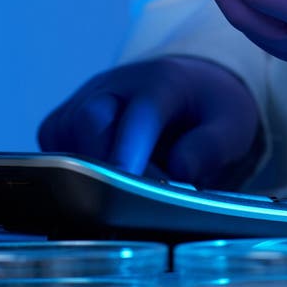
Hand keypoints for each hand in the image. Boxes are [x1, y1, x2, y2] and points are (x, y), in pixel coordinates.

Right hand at [38, 56, 262, 187]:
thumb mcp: (233, 123)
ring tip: (119, 202)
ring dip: (87, 175)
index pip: (140, 112)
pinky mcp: (65, 123)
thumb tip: (180, 173)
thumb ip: (211, 146)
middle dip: (105, 166)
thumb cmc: (209, 108)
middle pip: (90, 121)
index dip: (131, 149)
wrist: (188, 88)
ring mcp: (84, 101)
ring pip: (64, 139)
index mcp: (160, 81)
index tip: (128, 182)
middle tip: (131, 205)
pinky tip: (98, 192)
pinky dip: (70, 174)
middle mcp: (113, 86)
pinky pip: (54, 151)